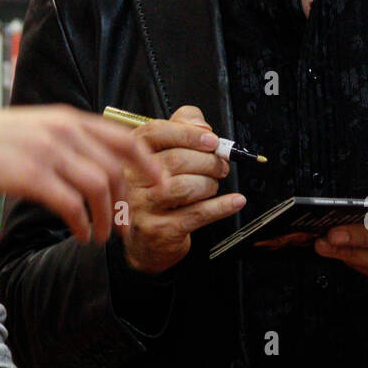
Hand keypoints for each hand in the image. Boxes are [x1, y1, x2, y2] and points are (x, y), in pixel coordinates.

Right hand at [0, 104, 160, 244]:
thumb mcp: (31, 125)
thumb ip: (62, 138)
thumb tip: (90, 161)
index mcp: (66, 117)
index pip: (123, 137)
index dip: (148, 162)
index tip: (161, 183)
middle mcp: (62, 130)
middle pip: (115, 168)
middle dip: (125, 201)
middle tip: (123, 225)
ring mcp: (47, 152)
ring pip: (98, 189)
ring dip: (105, 218)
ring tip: (100, 236)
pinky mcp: (30, 176)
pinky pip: (72, 206)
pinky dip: (83, 225)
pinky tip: (80, 235)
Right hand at [119, 105, 245, 274]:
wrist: (143, 241)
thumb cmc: (156, 192)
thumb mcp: (162, 156)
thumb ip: (181, 130)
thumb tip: (202, 125)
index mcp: (132, 154)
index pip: (155, 134)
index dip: (188, 133)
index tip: (211, 140)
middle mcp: (133, 179)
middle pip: (175, 160)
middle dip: (207, 161)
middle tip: (220, 165)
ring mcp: (143, 206)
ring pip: (185, 187)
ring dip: (210, 183)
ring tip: (214, 184)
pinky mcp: (159, 229)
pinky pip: (197, 213)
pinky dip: (222, 206)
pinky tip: (234, 201)